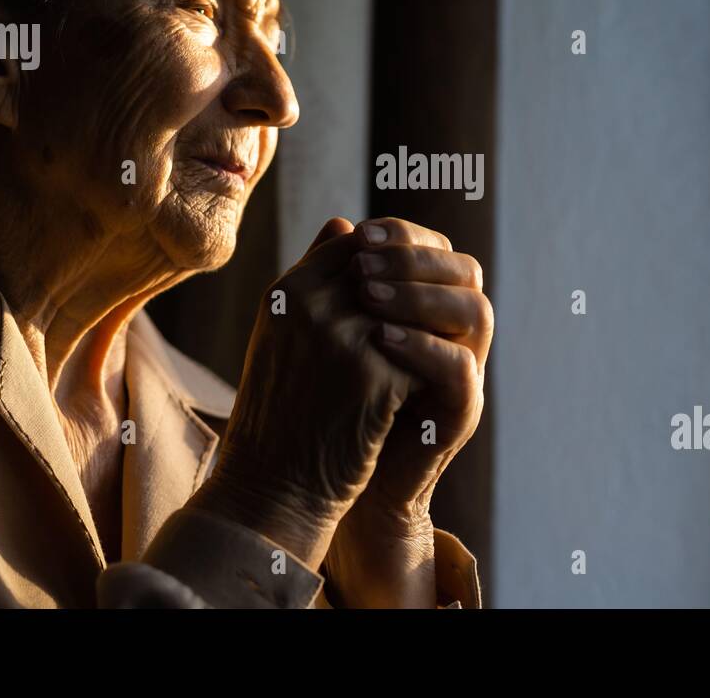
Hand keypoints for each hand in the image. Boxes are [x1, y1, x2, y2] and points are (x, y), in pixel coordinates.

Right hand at [190, 217, 415, 570]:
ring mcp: (343, 339)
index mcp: (288, 291)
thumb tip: (347, 222)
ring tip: (434, 349)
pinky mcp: (374, 378)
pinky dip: (429, 369)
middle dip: (418, 288)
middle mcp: (311, 306)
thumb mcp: (282, 331)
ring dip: (428, 328)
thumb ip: (314, 275)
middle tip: (437, 312)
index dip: (391, 257)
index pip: (355, 244)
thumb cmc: (280, 409)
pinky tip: (423, 391)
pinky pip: (423, 354)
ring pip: (413, 310)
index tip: (410, 280)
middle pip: (390, 270)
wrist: (272, 486)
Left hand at [322, 218, 490, 606]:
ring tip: (369, 296)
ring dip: (422, 296)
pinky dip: (424, 347)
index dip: (403, 235)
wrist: (324, 476)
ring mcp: (464, 371)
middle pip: (466, 271)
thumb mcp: (328, 329)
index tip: (359, 235)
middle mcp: (455, 333)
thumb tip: (337, 224)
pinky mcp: (460, 412)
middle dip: (415, 260)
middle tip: (364, 265)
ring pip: (476, 311)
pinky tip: (381, 338)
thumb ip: (338, 280)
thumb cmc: (325, 396)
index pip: (436, 249)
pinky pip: (461, 368)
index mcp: (428, 305)